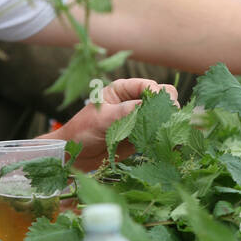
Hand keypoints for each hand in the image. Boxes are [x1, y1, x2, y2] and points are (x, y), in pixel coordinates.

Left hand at [55, 79, 179, 170]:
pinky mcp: (139, 134)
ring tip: (166, 134)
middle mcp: (133, 101)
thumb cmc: (81, 131)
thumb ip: (125, 112)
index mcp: (123, 89)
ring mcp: (138, 118)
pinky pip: (157, 132)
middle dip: (167, 108)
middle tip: (166, 122)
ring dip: (166, 123)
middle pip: (162, 98)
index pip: (150, 86)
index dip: (158, 95)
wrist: (73, 155)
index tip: (161, 108)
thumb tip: (149, 105)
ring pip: (162, 115)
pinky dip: (162, 136)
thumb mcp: (102, 119)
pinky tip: (163, 143)